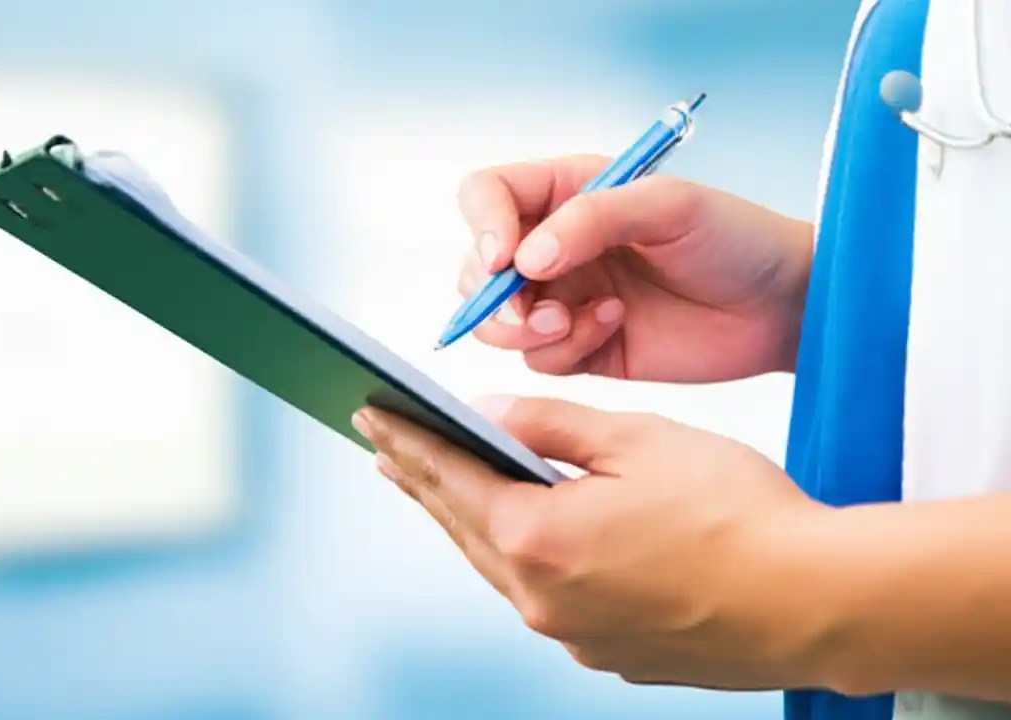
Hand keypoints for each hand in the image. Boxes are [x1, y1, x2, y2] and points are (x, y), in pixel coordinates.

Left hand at [353, 398, 833, 688]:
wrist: (816, 603)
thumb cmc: (738, 514)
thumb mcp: (637, 439)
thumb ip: (551, 424)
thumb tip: (488, 415)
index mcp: (539, 538)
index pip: (448, 478)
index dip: (407, 440)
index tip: (371, 415)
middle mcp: (541, 598)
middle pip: (462, 525)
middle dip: (420, 479)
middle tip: (383, 445)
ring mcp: (572, 633)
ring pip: (498, 564)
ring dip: (463, 519)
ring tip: (433, 487)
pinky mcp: (606, 650)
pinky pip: (541, 595)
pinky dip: (518, 556)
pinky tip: (521, 535)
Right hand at [455, 156, 812, 380]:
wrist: (782, 307)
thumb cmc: (736, 238)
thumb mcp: (669, 206)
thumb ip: (592, 219)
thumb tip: (523, 259)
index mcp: (566, 192)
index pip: (487, 196)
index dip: (481, 225)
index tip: (503, 258)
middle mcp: (554, 244)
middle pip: (478, 268)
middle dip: (493, 296)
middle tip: (533, 313)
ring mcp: (565, 297)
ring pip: (499, 322)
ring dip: (525, 329)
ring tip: (577, 322)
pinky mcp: (583, 346)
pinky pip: (541, 359)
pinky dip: (565, 349)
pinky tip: (615, 328)